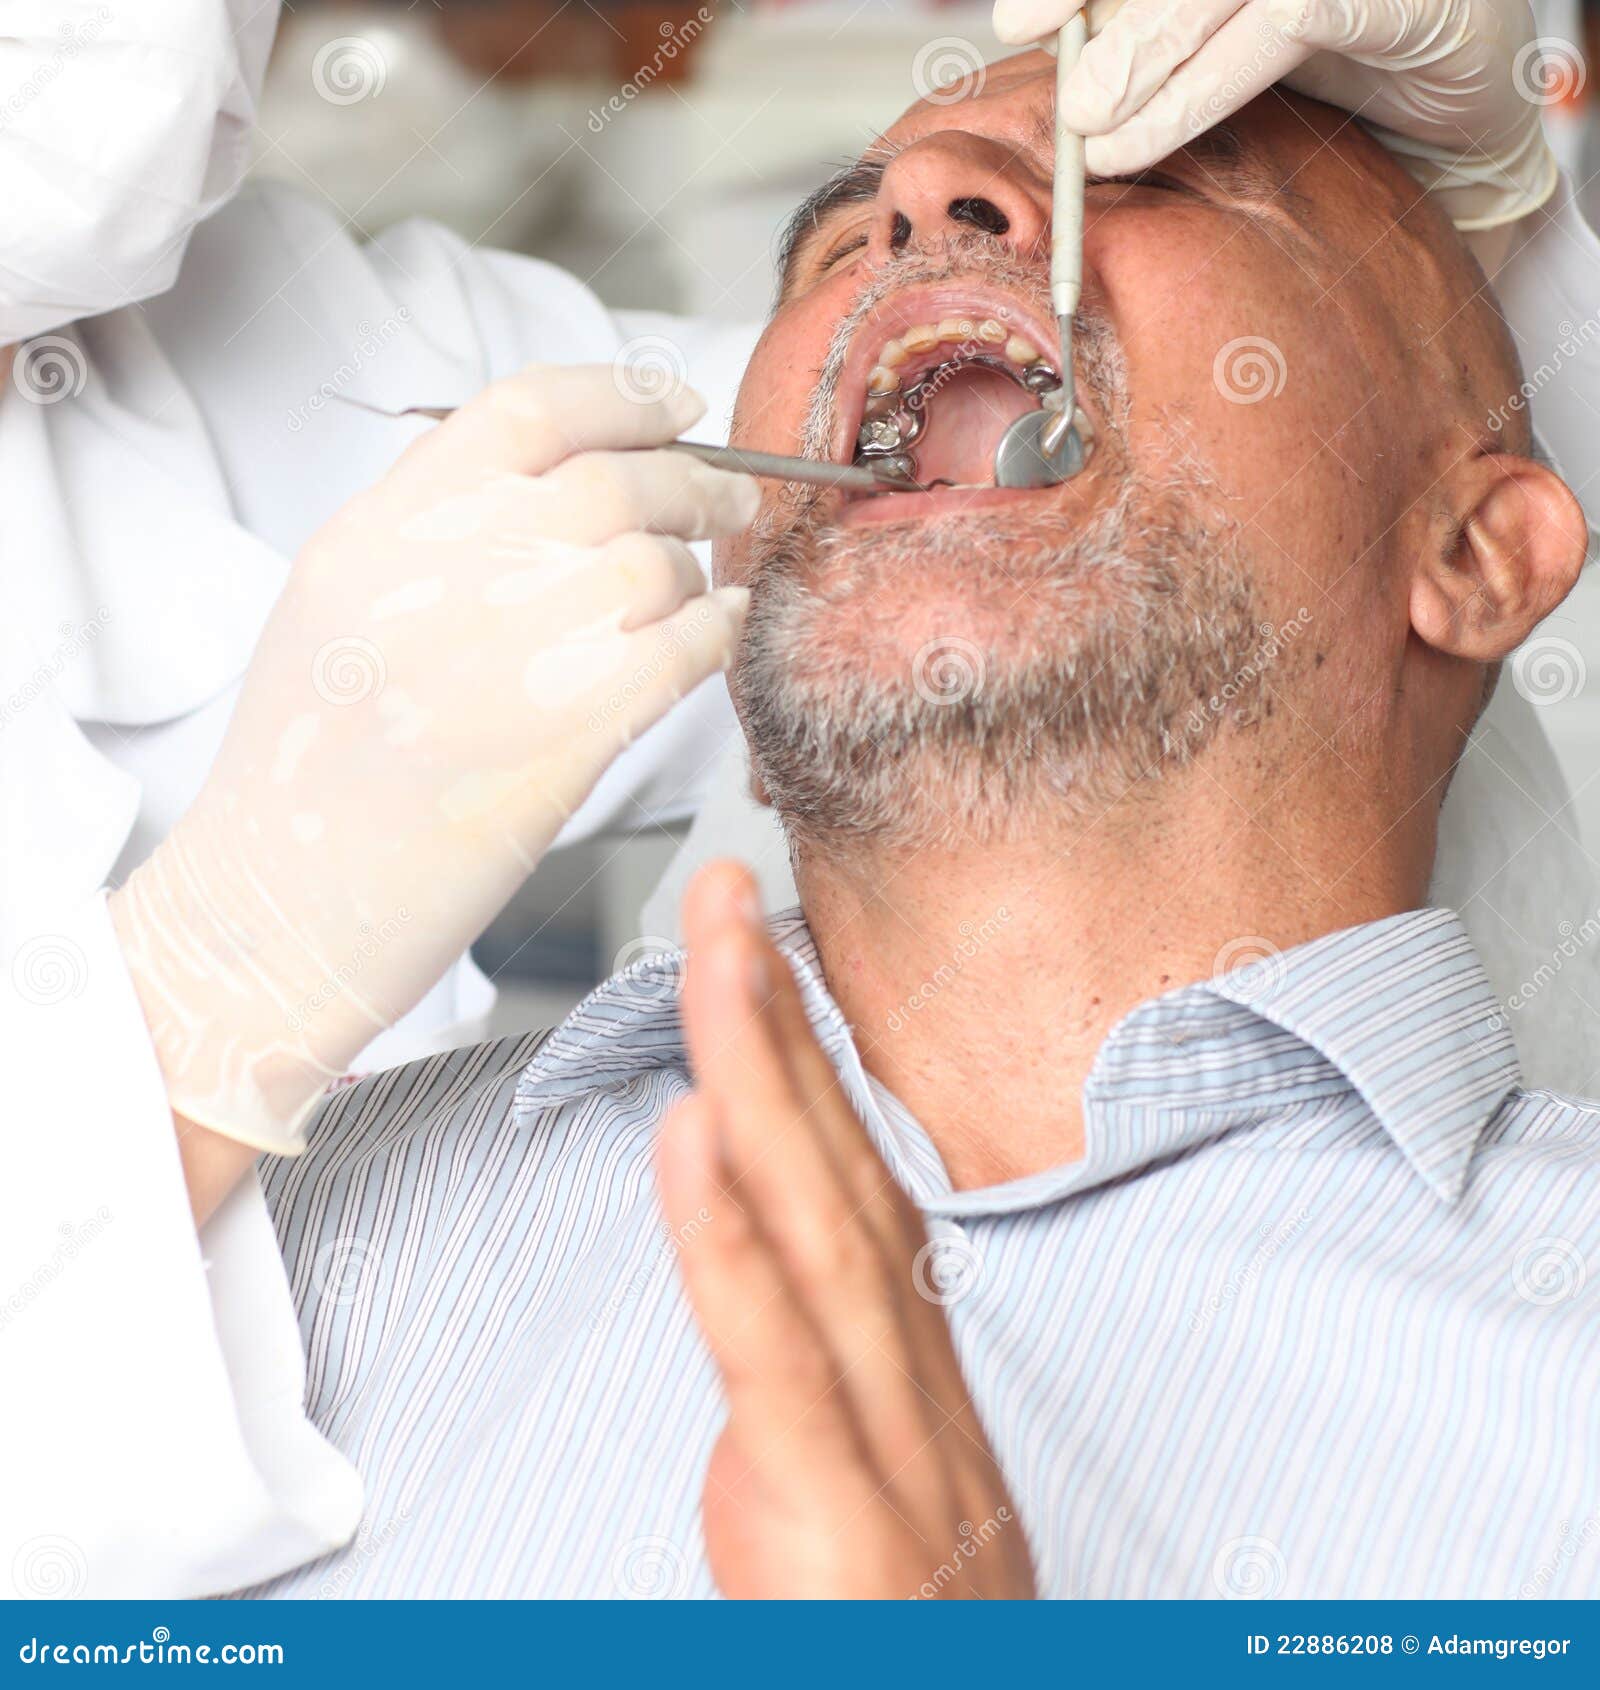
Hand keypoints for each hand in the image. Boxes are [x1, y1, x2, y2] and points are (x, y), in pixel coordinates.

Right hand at [112, 365, 756, 1156]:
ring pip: (655, 562)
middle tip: (730, 493)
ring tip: (711, 581)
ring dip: (702, 567)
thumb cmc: (308, 770)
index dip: (620, 394)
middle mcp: (445, 569)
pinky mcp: (568, 734)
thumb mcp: (335, 607)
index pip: (526, 408)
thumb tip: (558, 482)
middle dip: (693, 476)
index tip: (674, 403)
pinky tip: (719, 633)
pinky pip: (682, 650)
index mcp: (380, 527)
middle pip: (613, 478)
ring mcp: (508, 650)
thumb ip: (433, 529)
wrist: (284, 905)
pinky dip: (716, 632)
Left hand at [657, 862, 1034, 1599]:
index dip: (804, 1055)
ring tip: (716, 960)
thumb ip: (802, 1397)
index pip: (849, 1176)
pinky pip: (777, 1359)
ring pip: (816, 1227)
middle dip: (778, 1020)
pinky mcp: (838, 1515)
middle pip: (837, 1167)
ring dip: (759, 1078)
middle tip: (731, 897)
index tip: (761, 952)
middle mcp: (907, 1380)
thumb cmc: (902, 1633)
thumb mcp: (857, 1494)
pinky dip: (733, 1238)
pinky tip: (698, 1136)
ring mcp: (885, 1442)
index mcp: (903, 1368)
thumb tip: (753, 1330)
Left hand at [994, 0, 1557, 227]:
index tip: (1018, 21)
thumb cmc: (1344, 75)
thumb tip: (1062, 56)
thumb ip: (1162, 29)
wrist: (1463, 126)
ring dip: (1143, 51)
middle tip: (1048, 72)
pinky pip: (1282, 21)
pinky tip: (1141, 137)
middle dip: (1103, 10)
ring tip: (1090, 122)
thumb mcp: (1232, 43)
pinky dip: (1198, 84)